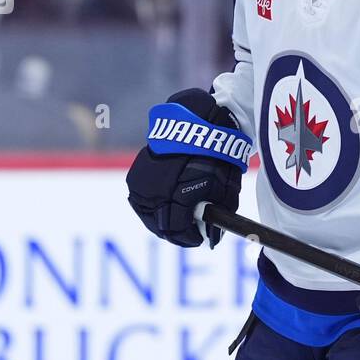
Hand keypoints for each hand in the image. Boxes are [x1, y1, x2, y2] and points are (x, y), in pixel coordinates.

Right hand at [126, 89, 250, 247]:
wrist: (196, 120)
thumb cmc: (215, 153)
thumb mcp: (224, 186)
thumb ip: (217, 212)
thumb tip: (212, 233)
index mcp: (174, 196)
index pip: (176, 229)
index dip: (189, 237)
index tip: (199, 238)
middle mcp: (152, 192)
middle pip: (160, 226)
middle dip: (177, 231)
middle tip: (191, 232)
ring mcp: (141, 184)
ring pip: (149, 215)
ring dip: (163, 219)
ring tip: (179, 219)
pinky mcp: (136, 176)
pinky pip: (143, 200)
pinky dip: (155, 205)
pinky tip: (167, 204)